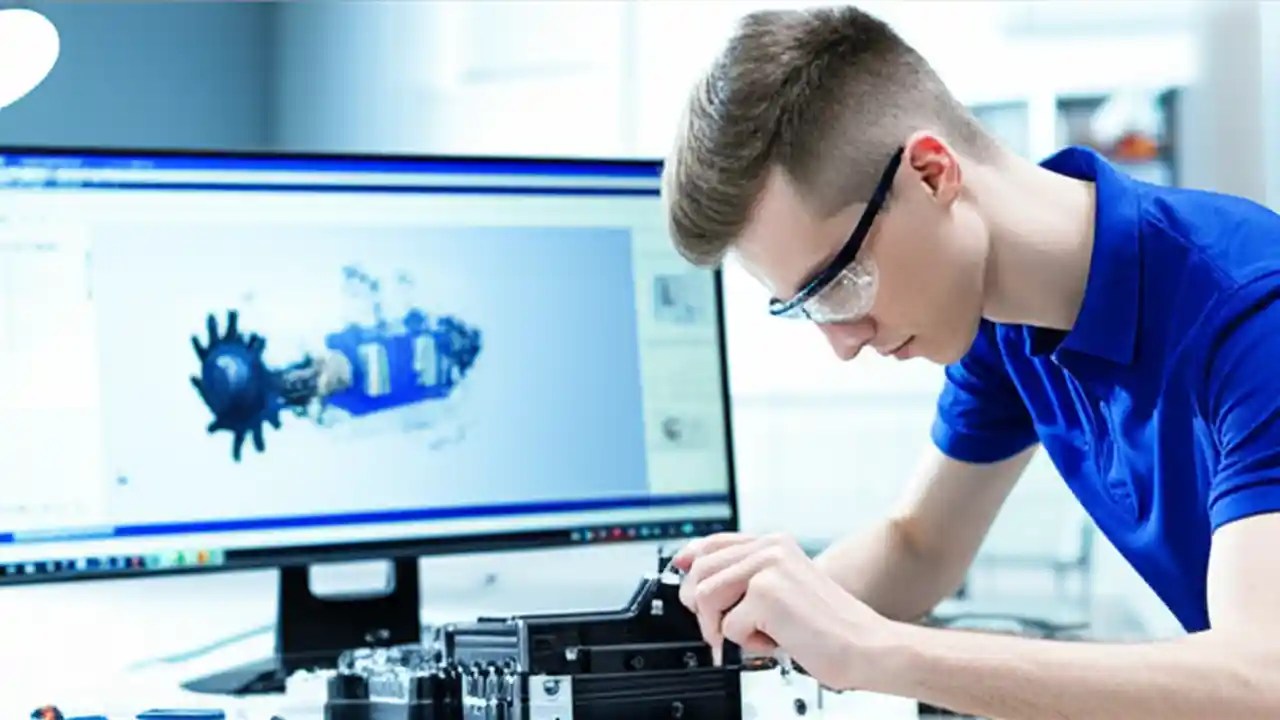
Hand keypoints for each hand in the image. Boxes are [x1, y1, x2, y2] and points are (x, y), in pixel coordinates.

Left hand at [672, 532, 896, 690]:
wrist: (866, 646)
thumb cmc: (829, 626)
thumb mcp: (785, 589)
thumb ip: (748, 578)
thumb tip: (699, 580)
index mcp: (775, 544)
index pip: (714, 542)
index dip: (690, 559)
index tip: (680, 571)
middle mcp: (770, 549)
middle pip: (700, 571)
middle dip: (700, 606)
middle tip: (719, 628)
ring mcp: (767, 568)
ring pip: (706, 597)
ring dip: (721, 627)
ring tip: (753, 635)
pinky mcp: (766, 595)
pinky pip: (728, 627)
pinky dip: (747, 643)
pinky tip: (776, 639)